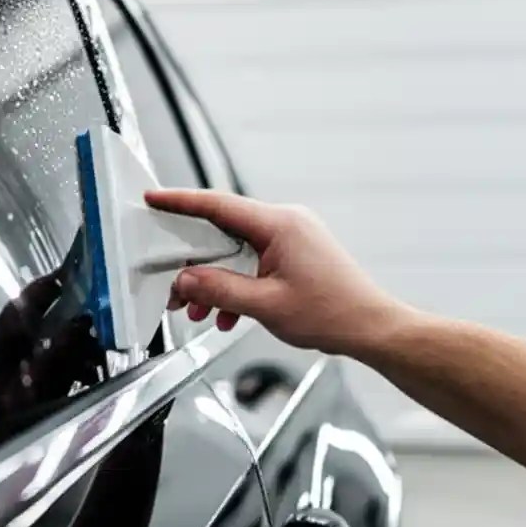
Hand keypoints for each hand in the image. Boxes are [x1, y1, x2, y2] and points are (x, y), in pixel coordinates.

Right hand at [145, 189, 403, 355]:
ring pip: (236, 251)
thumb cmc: (333, 313)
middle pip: (224, 230)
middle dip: (195, 261)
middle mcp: (286, 223)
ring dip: (215, 280)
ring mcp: (292, 238)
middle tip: (172, 284)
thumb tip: (186, 281)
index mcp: (280, 224)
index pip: (218, 204)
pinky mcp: (294, 254)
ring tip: (199, 310)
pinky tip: (228, 314)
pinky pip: (253, 262)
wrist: (371, 328)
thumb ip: (220, 290)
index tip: (154, 198)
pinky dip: (236, 285)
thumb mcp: (266, 306)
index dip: (181, 202)